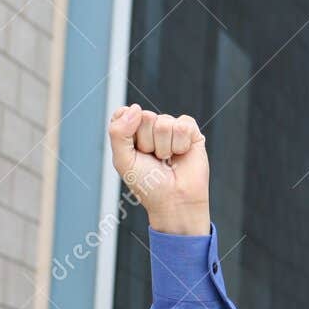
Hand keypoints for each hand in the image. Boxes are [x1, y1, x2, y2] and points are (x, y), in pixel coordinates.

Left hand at [108, 104, 209, 235]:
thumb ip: (118, 133)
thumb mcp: (123, 161)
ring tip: (166, 159)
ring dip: (164, 147)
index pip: (124, 114)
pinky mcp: (190, 130)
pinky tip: (180, 154)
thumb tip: (134, 108)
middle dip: (146, 142)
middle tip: (152, 159)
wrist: (173, 200)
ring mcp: (170, 128)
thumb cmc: (147, 184)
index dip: (127, 130)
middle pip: (145, 116)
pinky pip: (183, 125)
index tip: (133, 150)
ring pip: (164, 122)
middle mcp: (150, 127)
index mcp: (131, 133)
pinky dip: (180, 145)